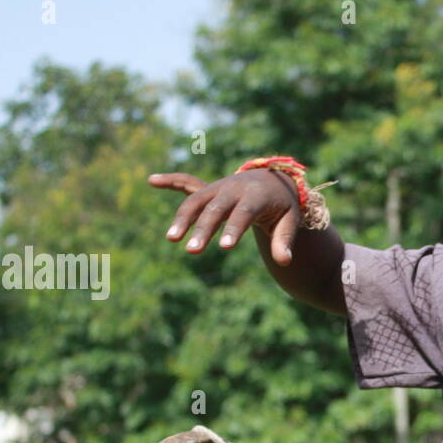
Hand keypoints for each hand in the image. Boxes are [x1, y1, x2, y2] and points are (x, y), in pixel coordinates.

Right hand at [148, 169, 301, 265]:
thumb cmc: (282, 206)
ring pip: (197, 200)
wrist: (274, 180)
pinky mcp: (208, 189)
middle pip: (215, 209)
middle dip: (203, 229)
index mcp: (257, 196)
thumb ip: (284, 241)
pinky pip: (187, 182)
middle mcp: (234, 189)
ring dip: (183, 218)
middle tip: (193, 251)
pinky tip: (152, 180)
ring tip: (172, 238)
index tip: (225, 248)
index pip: (244, 213)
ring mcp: (219, 187)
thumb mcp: (289, 221)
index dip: (234, 229)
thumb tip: (285, 262)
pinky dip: (171, 181)